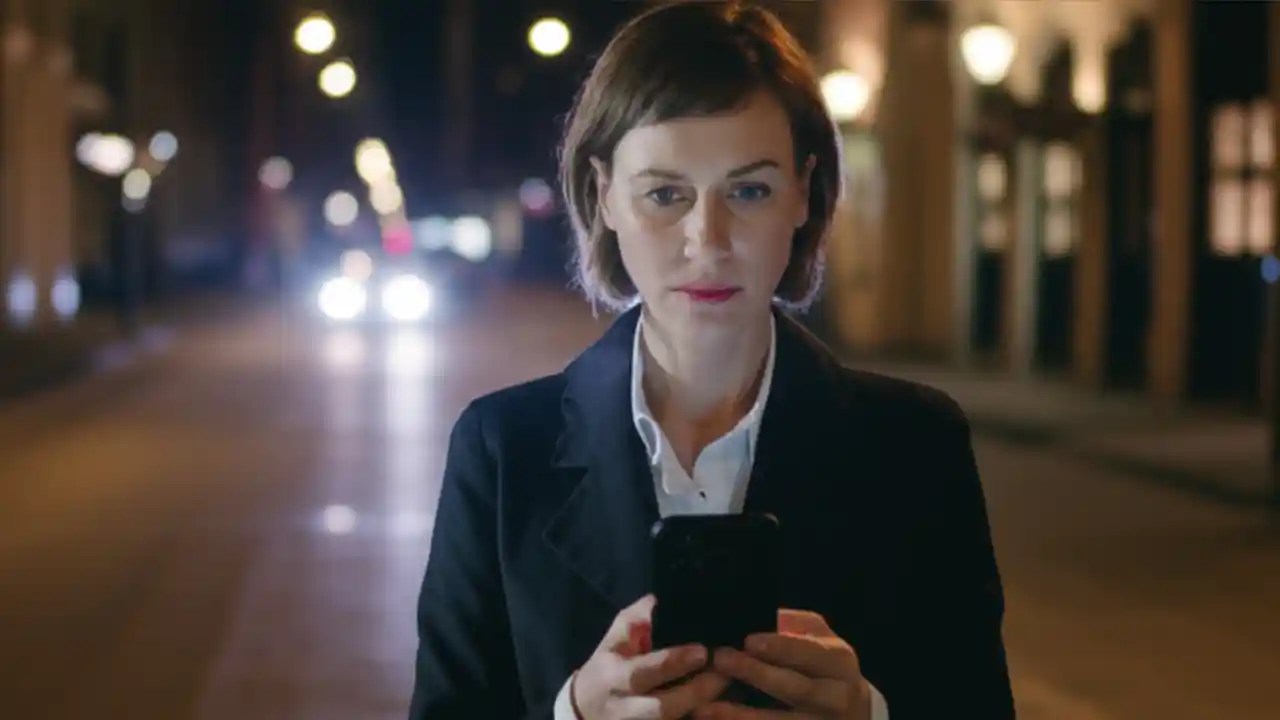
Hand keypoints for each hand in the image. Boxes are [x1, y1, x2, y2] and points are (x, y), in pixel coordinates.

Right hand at [573, 594, 731, 719]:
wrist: (582, 716)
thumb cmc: (603, 673)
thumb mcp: (610, 645)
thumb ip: (631, 623)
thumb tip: (653, 600)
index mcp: (614, 678)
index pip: (644, 672)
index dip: (674, 663)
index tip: (702, 652)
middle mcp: (625, 709)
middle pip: (662, 708)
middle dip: (696, 692)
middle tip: (724, 676)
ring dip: (701, 709)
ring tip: (727, 693)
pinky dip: (695, 719)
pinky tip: (715, 710)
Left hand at [694, 610, 869, 719]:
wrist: (853, 712)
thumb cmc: (824, 666)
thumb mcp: (820, 638)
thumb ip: (796, 625)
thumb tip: (765, 616)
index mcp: (839, 662)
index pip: (810, 653)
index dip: (780, 647)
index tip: (749, 641)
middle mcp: (836, 697)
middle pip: (795, 689)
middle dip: (756, 674)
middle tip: (720, 660)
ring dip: (744, 716)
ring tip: (707, 708)